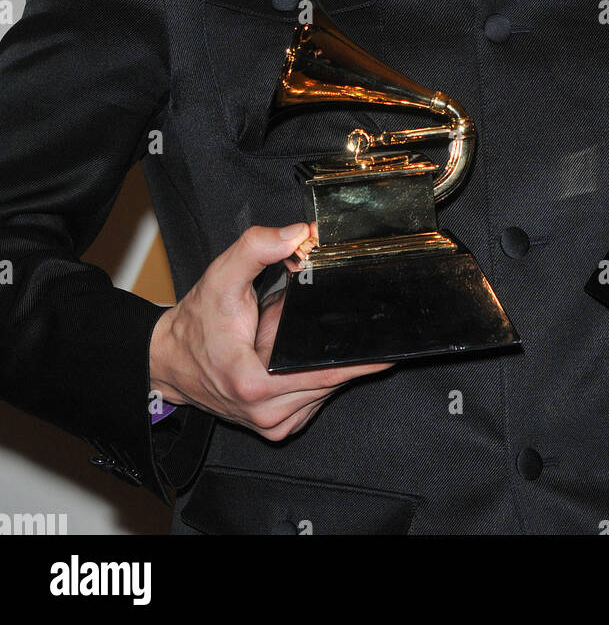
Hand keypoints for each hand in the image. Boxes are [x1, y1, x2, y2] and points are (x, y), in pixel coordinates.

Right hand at [149, 223, 392, 440]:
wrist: (170, 358)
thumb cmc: (196, 323)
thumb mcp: (222, 275)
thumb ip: (258, 247)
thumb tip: (299, 234)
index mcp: (254, 385)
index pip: (324, 375)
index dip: (356, 361)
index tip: (387, 350)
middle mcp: (267, 414)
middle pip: (330, 382)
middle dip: (334, 349)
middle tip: (314, 323)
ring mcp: (273, 424)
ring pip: (325, 391)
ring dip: (321, 362)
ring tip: (288, 337)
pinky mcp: (277, 424)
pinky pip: (314, 397)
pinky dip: (314, 375)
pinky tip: (294, 354)